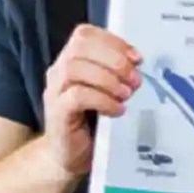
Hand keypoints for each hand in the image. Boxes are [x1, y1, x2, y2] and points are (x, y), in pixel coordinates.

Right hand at [42, 24, 142, 175]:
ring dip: (107, 79)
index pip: (84, 34)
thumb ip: (116, 75)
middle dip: (113, 59)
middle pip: (80, 47)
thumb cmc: (91, 123)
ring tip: (126, 94)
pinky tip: (117, 109)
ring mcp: (54, 92)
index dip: (112, 41)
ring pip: (75, 68)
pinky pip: (77, 96)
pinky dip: (102, 100)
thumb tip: (138, 65)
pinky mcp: (57, 113)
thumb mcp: (106, 93)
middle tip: (135, 79)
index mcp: (70, 60)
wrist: (69, 157)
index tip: (136, 57)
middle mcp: (58, 71)